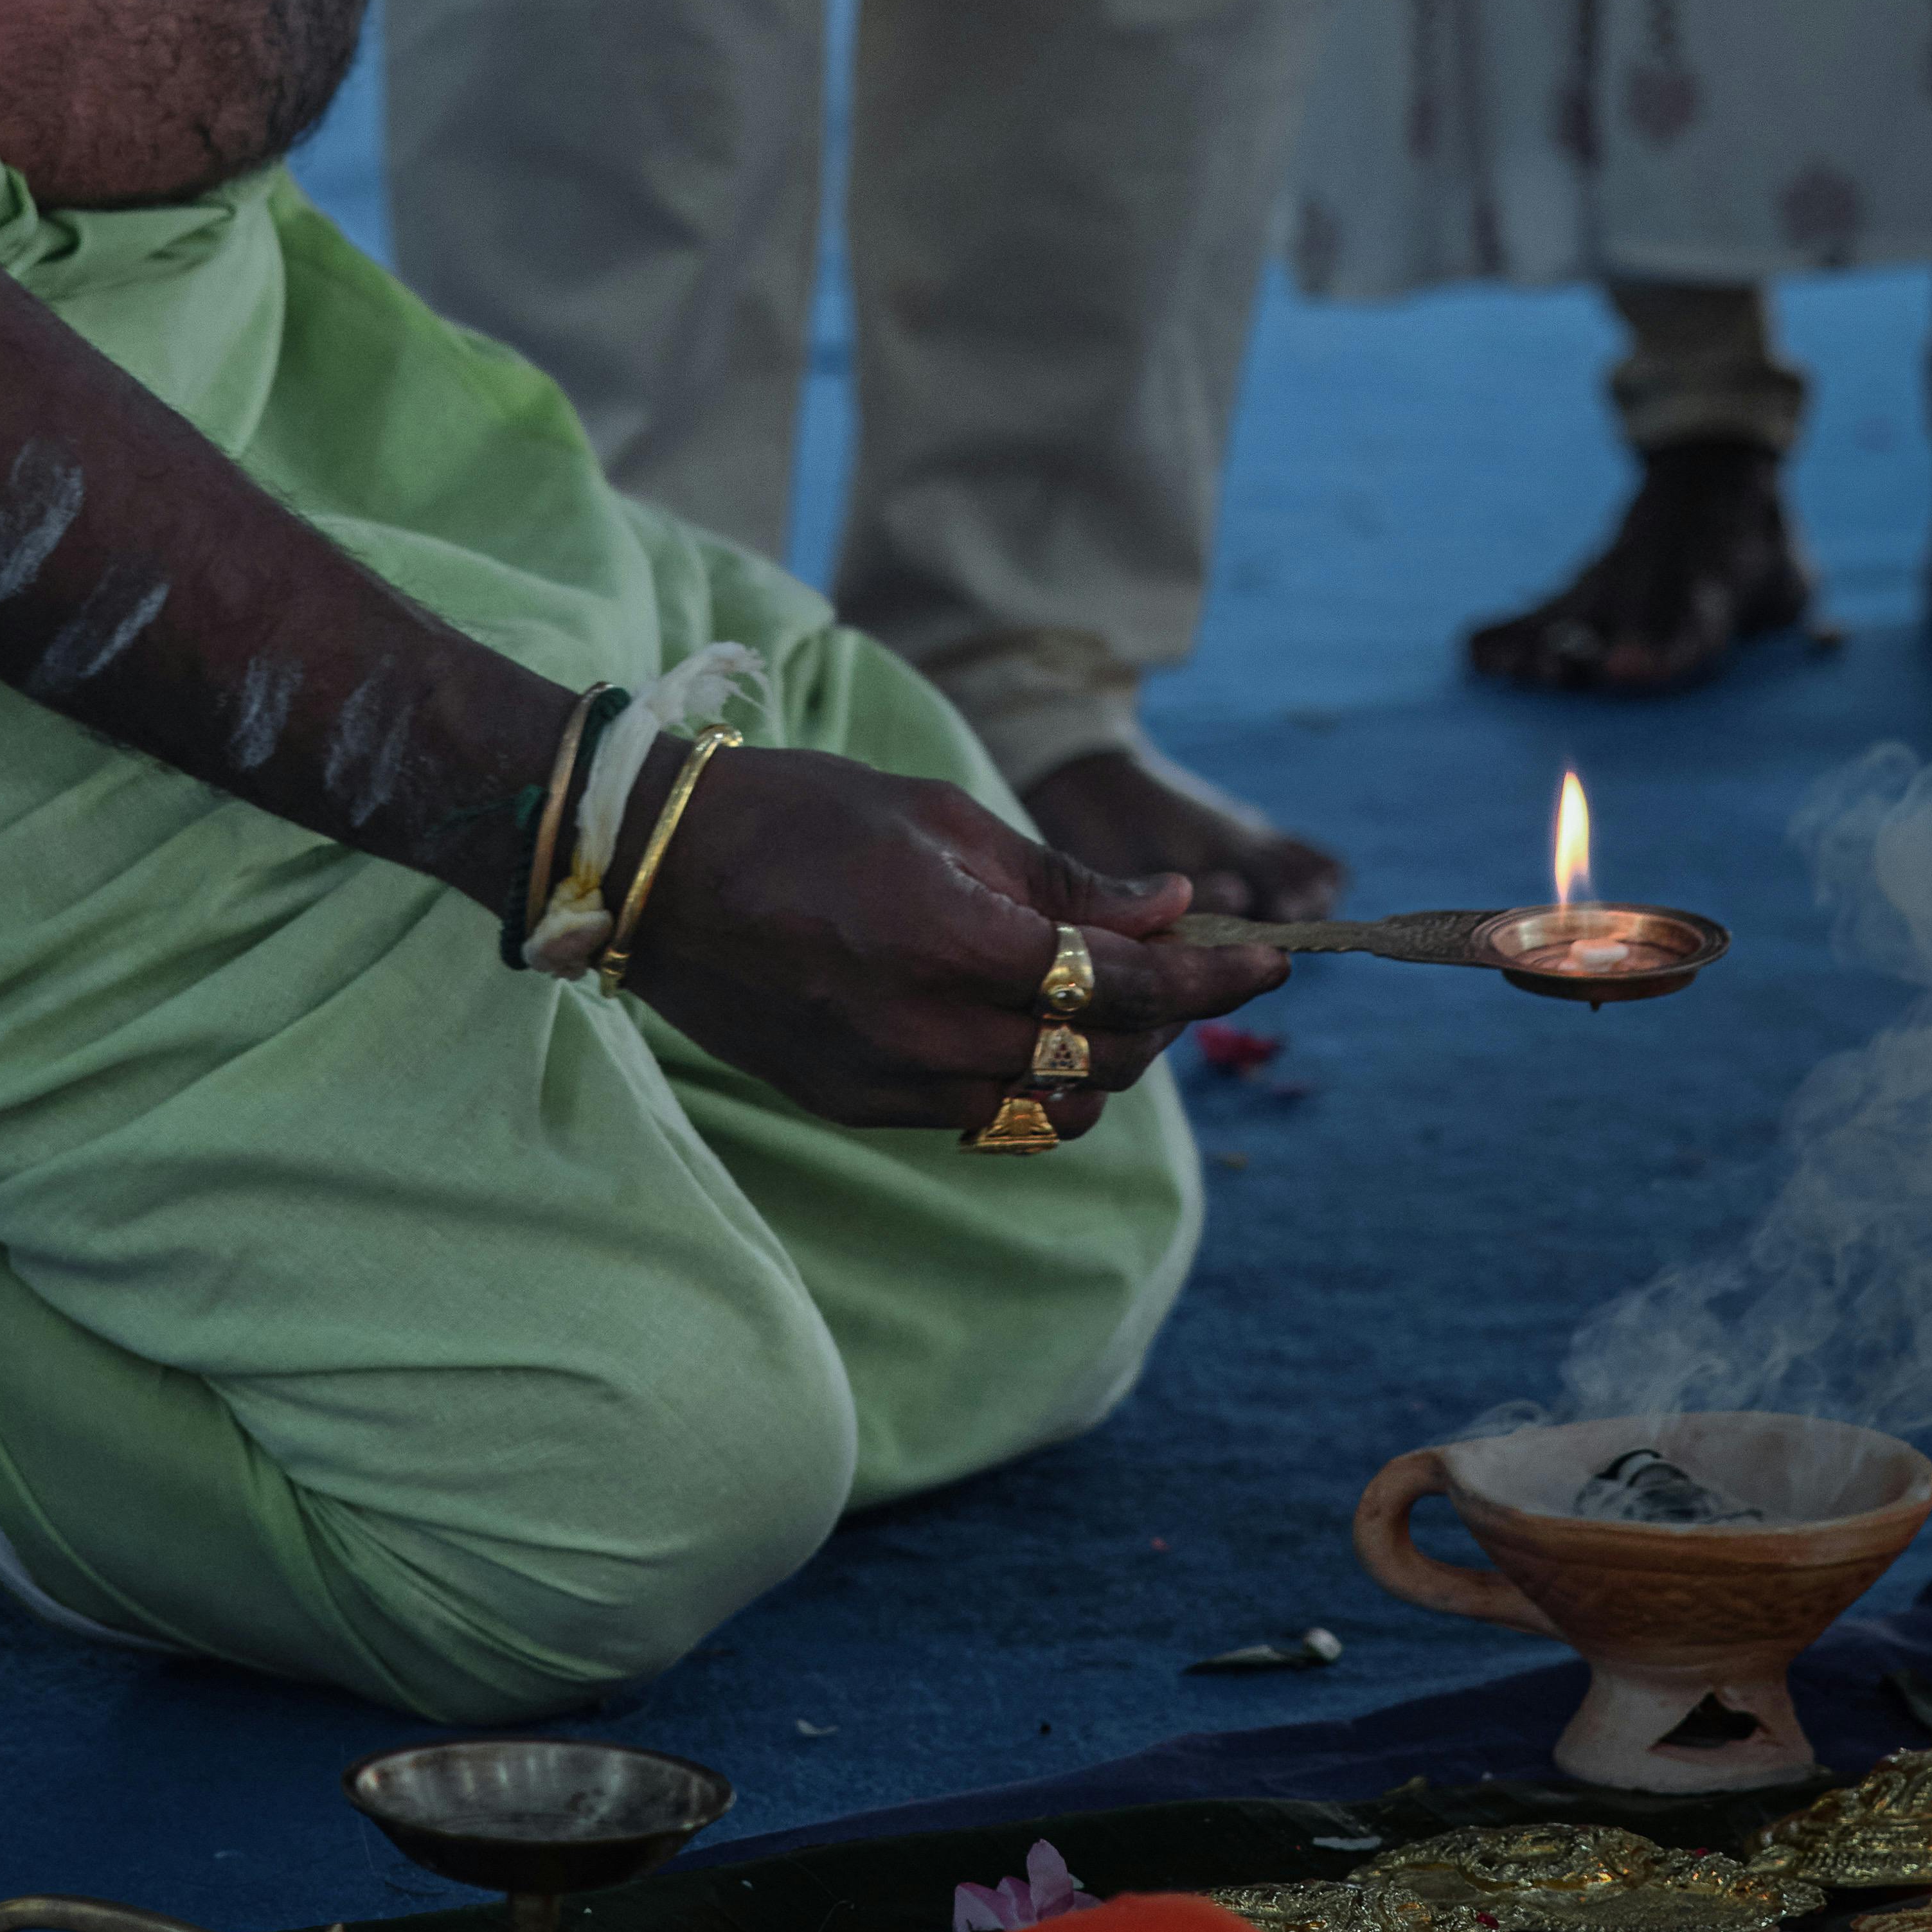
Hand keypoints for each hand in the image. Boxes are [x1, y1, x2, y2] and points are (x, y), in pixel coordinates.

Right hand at [618, 740, 1285, 1133]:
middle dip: (1170, 1016)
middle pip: (1107, 1060)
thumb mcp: (942, 818)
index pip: (1126, 986)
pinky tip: (1025, 1026)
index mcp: (955, 939)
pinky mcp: (858, 1109)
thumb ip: (1062, 882)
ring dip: (1107, 1062)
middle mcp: (928, 1030)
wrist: (657, 871)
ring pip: (1055, 1110)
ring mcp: (889, 1084)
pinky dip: (1031, 1082)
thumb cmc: (804, 813)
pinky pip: (983, 1118)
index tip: (1274, 959)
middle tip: (1184, 961)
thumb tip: (1171, 909)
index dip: (1214, 976)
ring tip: (1107, 999)